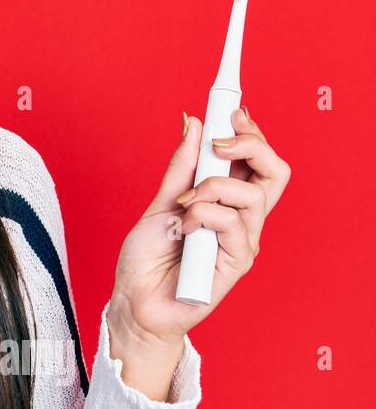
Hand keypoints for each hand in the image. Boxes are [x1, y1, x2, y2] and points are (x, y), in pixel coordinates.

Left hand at [110, 106, 291, 352]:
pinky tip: (183, 228)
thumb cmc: (148, 258)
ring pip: (252, 196)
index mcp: (226, 201)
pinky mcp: (237, 263)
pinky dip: (203, 216)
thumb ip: (182, 167)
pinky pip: (233, 224)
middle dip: (251, 146)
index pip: (257, 160)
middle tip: (219, 144)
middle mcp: (241, 219)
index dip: (251, 132)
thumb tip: (192, 122)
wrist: (133, 300)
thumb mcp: (160, 202)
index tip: (232, 108)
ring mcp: (242, 241)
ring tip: (183, 205)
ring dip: (211, 188)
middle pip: (275, 172)